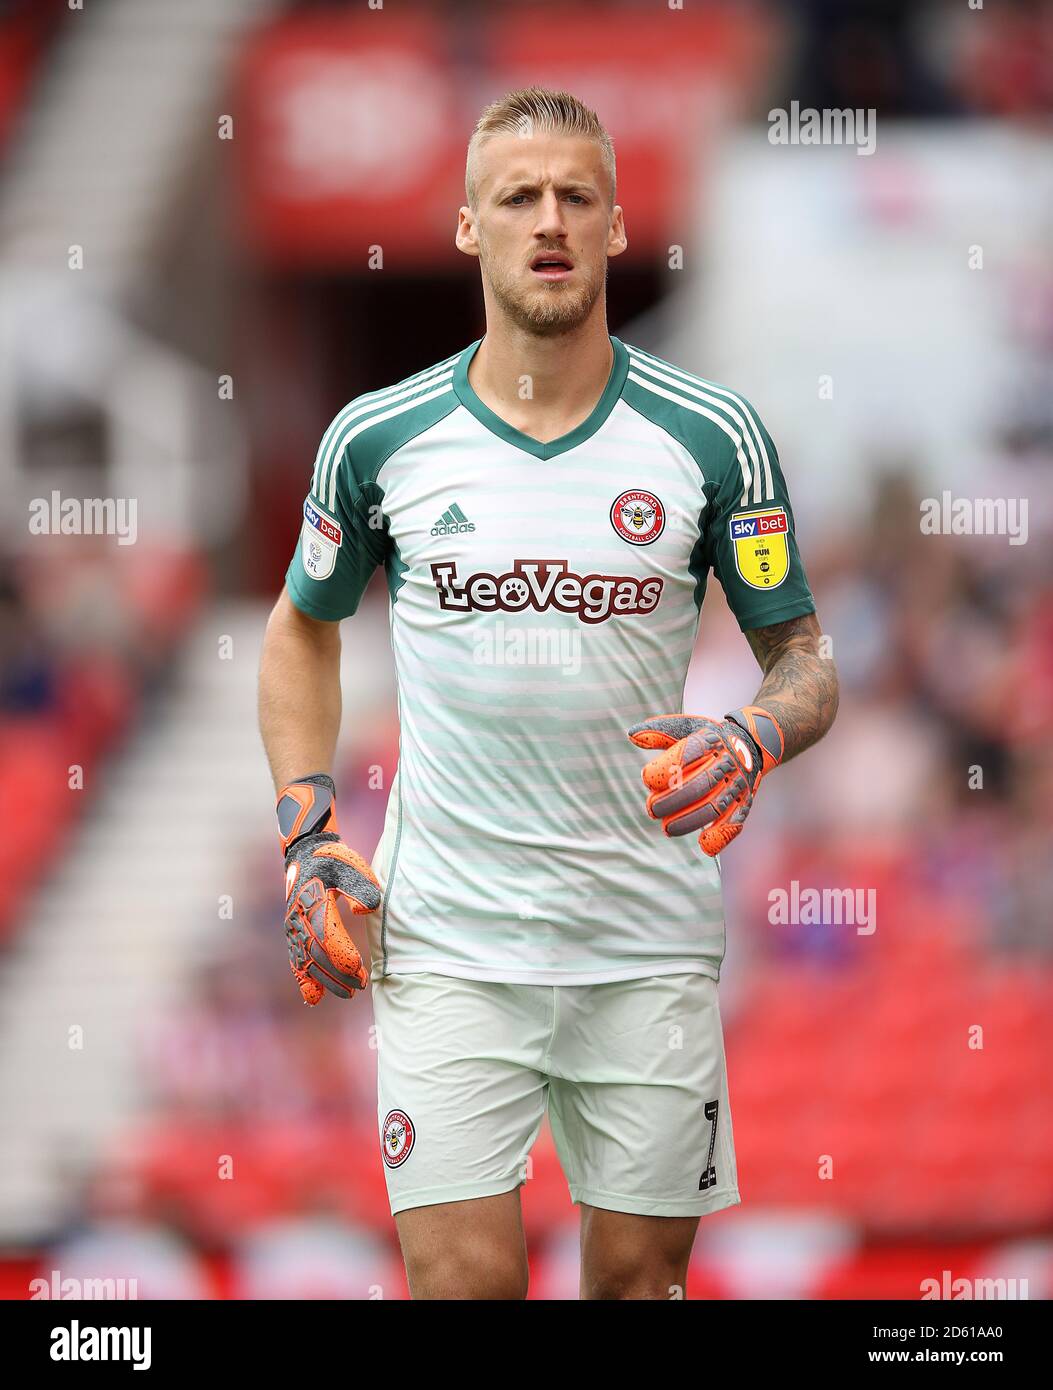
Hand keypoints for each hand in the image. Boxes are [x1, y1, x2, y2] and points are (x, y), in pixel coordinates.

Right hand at [276, 774, 380, 1004]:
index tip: (361, 972)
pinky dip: (303, 979)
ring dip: (324, 981)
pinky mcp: (292, 932)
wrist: (306, 853)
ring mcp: (293, 927)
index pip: (329, 938)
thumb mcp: (351, 865)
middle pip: (317, 954)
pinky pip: (296, 959)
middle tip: (358, 988)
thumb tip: (365, 911)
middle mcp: (299, 918)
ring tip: (345, 994)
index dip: (344, 958)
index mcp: (314, 902)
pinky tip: (313, 997)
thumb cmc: (332, 860)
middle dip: (337, 975)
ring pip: (305, 961)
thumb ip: (361, 886)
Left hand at [626, 707, 783, 855]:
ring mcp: (736, 784)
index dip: (666, 768)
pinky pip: (736, 820)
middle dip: (672, 800)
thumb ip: (659, 733)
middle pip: (700, 784)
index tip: (647, 779)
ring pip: (715, 807)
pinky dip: (722, 835)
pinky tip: (705, 845)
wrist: (750, 743)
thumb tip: (632, 735)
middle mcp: (726, 762)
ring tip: (667, 828)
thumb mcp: (687, 729)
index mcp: (709, 741)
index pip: (688, 754)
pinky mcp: (744, 801)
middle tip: (651, 809)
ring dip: (689, 821)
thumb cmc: (709, 739)